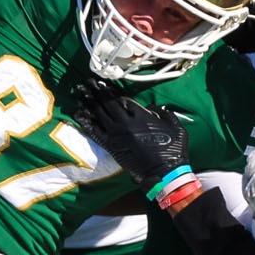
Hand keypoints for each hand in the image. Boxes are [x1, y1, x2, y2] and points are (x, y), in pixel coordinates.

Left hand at [73, 79, 188, 190]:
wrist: (164, 173)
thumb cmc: (174, 150)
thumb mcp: (176, 127)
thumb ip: (164, 113)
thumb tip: (153, 108)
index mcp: (142, 115)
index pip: (123, 99)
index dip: (112, 91)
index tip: (104, 84)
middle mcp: (127, 122)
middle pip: (108, 103)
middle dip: (97, 91)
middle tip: (87, 81)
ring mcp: (117, 135)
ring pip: (99, 113)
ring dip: (88, 101)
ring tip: (79, 90)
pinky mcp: (111, 146)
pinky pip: (95, 131)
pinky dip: (86, 121)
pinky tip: (78, 113)